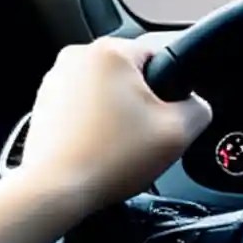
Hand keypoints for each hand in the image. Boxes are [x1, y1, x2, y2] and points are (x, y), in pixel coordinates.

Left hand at [20, 34, 211, 210]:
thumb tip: (195, 105)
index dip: (172, 92)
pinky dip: (93, 126)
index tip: (163, 120)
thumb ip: (199, 109)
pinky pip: (83, 108)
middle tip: (142, 137)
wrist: (55, 191)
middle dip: (142, 105)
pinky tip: (97, 149)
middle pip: (132, 76)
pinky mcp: (43, 103)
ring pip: (107, 93)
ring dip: (117, 116)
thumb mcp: (178, 132)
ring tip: (116, 147)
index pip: (162, 57)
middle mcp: (77, 56)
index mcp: (110, 51)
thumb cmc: (109, 159)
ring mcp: (55, 79)